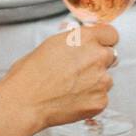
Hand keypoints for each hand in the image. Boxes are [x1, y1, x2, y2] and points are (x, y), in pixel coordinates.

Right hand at [0, 23, 118, 131]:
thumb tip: (80, 45)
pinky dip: (90, 99)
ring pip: (106, 79)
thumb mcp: (51, 44)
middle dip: (98, 61)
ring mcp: (101, 80)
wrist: (25, 102)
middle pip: (111, 55)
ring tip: (71, 88)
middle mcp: (97, 57)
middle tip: (80, 70)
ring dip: (95, 82)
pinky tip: (72, 99)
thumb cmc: (30, 74)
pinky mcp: (100, 101)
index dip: (104, 41)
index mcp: (84, 38)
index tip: (100, 46)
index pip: (111, 34)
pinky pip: (102, 98)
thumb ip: (74, 42)